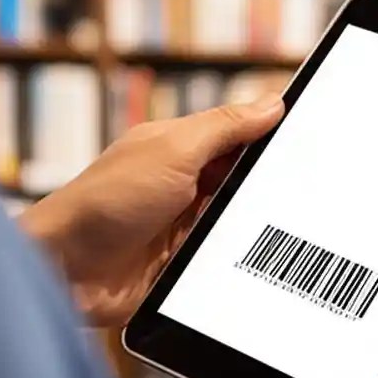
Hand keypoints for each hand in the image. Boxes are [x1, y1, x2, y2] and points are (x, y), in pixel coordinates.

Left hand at [19, 96, 284, 326]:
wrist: (65, 274)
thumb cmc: (104, 203)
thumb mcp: (172, 151)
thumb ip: (223, 127)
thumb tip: (271, 103)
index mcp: (179, 148)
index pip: (238, 135)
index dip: (271, 135)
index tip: (312, 137)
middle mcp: (183, 184)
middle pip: (244, 180)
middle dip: (269, 184)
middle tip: (306, 187)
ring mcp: (184, 227)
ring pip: (241, 221)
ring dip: (255, 224)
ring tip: (286, 223)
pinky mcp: (185, 265)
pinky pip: (228, 258)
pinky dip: (243, 257)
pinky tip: (264, 257)